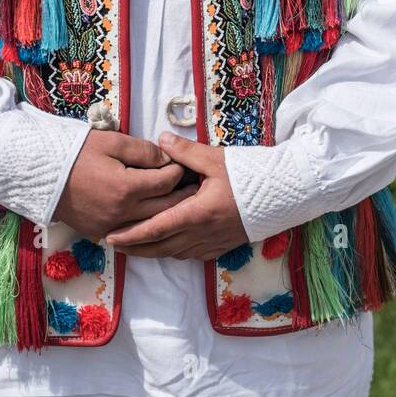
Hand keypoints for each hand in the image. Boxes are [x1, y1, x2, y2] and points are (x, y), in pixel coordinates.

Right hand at [53, 130, 192, 240]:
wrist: (39, 174)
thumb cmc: (76, 152)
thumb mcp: (112, 142)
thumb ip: (143, 150)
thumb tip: (167, 158)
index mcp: (127, 187)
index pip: (167, 182)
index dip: (179, 171)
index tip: (184, 163)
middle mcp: (122, 212)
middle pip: (165, 208)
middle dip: (183, 196)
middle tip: (194, 187)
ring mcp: (111, 227)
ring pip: (151, 225)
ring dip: (168, 214)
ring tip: (180, 202)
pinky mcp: (100, 233)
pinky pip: (132, 233)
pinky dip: (146, 226)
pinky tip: (153, 216)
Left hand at [105, 132, 249, 260]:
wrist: (284, 194)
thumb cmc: (250, 176)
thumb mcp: (216, 159)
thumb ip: (186, 152)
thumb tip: (161, 140)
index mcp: (197, 213)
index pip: (156, 229)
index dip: (131, 235)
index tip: (112, 237)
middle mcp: (202, 233)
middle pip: (161, 248)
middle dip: (135, 249)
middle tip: (115, 244)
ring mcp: (214, 243)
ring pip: (175, 254)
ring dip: (153, 252)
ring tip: (135, 246)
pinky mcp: (223, 246)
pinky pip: (192, 256)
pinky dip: (175, 253)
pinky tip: (169, 246)